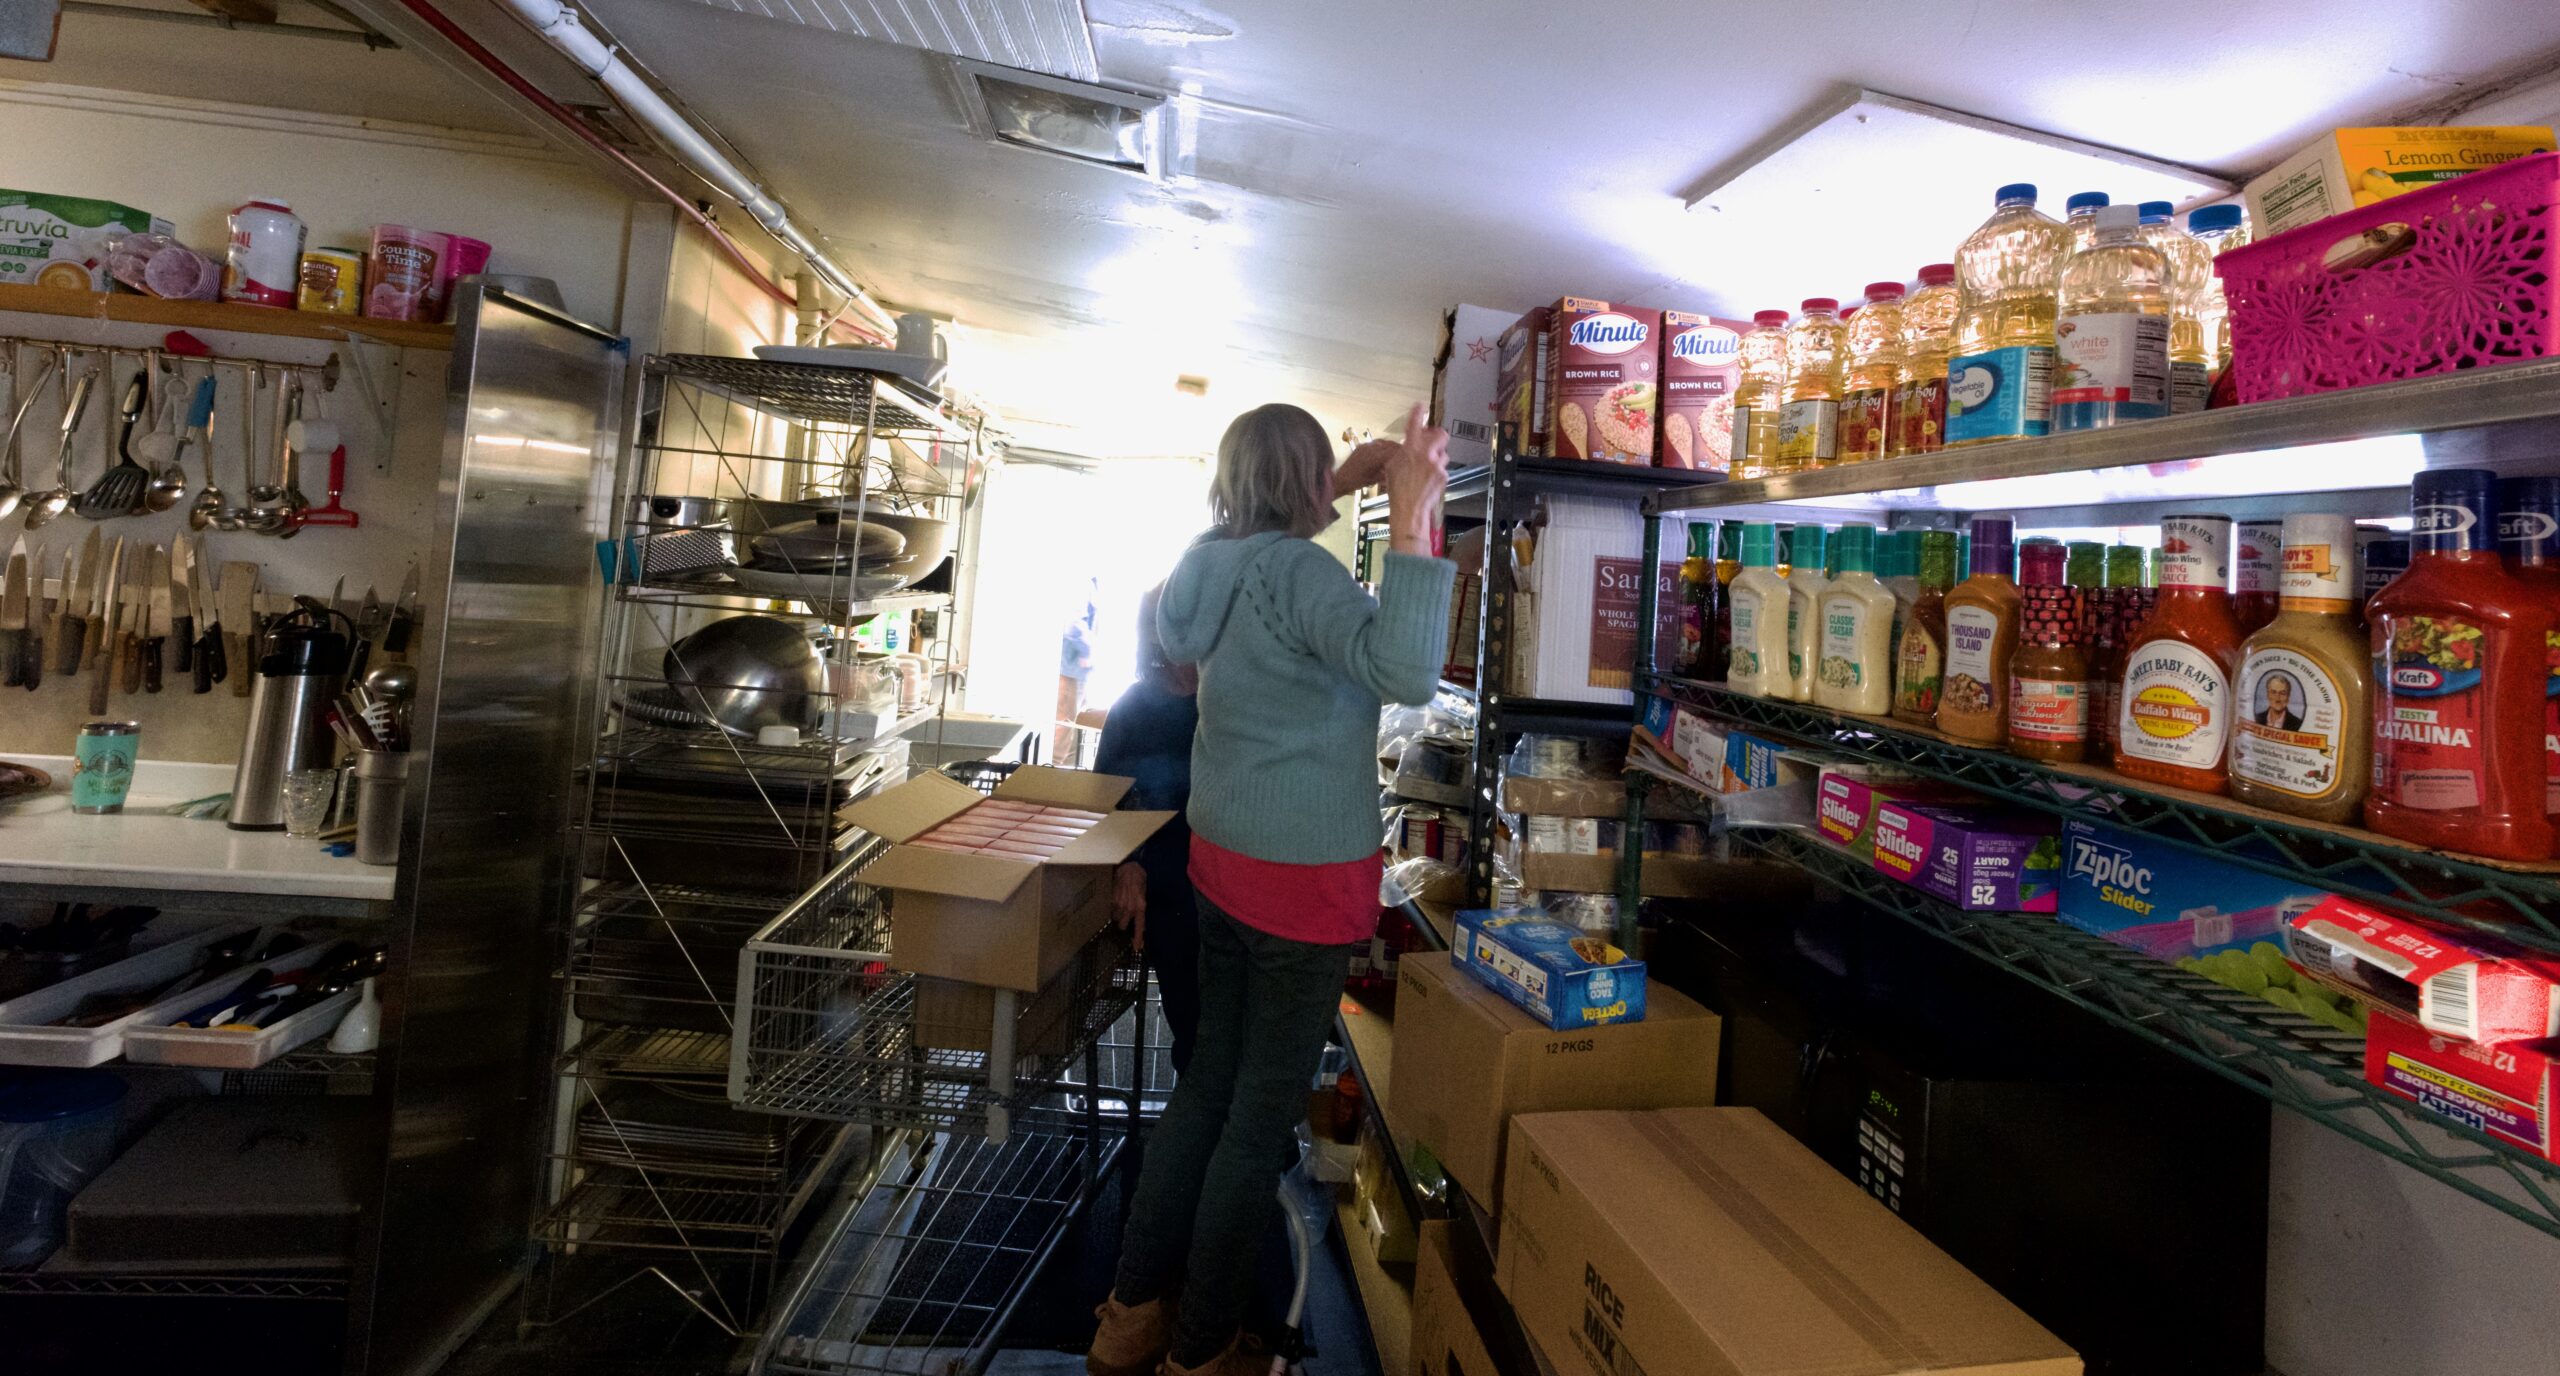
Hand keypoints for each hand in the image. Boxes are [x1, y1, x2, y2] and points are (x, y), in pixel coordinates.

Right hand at [1111, 862, 1147, 952]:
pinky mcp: (1110, 900)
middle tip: (1125, 914)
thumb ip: (1141, 907)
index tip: (1137, 947)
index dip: (1138, 938)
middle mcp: (1129, 907)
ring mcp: (1119, 904)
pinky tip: (1116, 898)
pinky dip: (1112, 907)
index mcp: (1140, 906)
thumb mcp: (1144, 892)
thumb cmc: (1138, 877)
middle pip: (1123, 925)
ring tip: (1120, 903)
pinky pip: (1110, 910)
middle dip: (1124, 922)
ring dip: (1117, 914)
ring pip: (1115, 918)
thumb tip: (1141, 921)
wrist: (1127, 865)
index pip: (1139, 926)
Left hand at [1332, 438, 1399, 496]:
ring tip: (1394, 452)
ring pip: (1382, 442)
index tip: (1409, 454)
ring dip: (1389, 445)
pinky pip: (1374, 443)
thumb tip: (1398, 468)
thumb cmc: (1358, 482)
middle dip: (1397, 447)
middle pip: (1389, 444)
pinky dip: (1381, 446)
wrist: (1342, 479)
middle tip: (1404, 453)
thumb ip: (1387, 472)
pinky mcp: (1361, 446)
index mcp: (1375, 457)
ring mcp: (1365, 446)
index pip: (1393, 450)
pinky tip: (1383, 452)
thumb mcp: (1375, 479)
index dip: (1402, 451)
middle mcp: (1371, 448)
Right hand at [1384, 403, 1447, 556]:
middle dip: (1437, 435)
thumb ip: (1403, 452)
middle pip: (1441, 434)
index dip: (1418, 412)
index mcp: (1410, 448)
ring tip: (1427, 466)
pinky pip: (1442, 468)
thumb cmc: (1397, 490)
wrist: (1409, 509)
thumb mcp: (1392, 466)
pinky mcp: (1443, 476)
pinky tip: (1428, 479)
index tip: (1420, 406)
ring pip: (1443, 453)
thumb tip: (1409, 446)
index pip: (1415, 424)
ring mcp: (1437, 465)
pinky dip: (1436, 471)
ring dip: (1437, 456)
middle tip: (1431, 439)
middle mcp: (1426, 453)